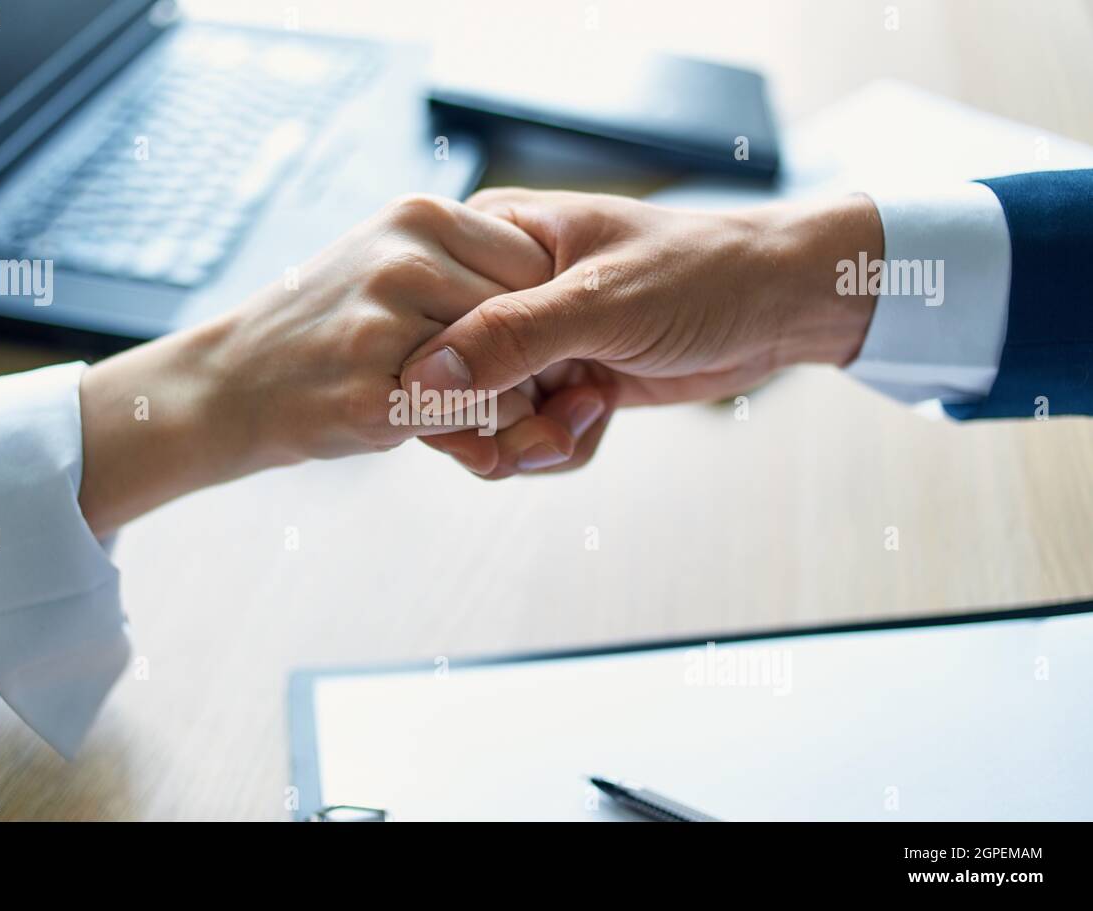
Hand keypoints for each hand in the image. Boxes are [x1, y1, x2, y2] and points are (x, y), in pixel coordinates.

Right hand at [77, 194, 551, 534]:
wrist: (227, 385)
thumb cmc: (328, 332)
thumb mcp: (392, 268)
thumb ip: (472, 276)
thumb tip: (559, 323)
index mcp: (420, 216)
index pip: (539, 265)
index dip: (539, 318)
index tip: (515, 350)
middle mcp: (406, 256)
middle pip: (533, 321)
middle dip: (528, 368)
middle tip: (485, 393)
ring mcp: (385, 324)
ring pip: (514, 375)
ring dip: (504, 410)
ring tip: (451, 412)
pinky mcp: (375, 395)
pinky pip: (477, 423)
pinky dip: (472, 440)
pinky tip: (425, 432)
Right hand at [401, 188, 883, 477]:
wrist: (781, 303)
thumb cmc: (701, 273)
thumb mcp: (599, 302)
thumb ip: (508, 338)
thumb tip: (419, 382)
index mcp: (489, 238)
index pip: (421, 323)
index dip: (439, 386)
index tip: (477, 429)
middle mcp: (498, 289)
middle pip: (446, 383)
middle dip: (496, 425)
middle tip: (546, 434)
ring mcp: (529, 337)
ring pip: (486, 420)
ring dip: (534, 439)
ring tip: (587, 413)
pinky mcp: (559, 376)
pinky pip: (528, 434)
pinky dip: (561, 440)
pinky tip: (601, 411)